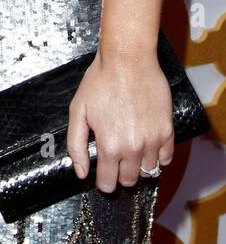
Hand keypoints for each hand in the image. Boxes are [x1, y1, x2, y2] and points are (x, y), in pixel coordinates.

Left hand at [67, 49, 174, 192]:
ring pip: (148, 172)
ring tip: (131, 149)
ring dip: (138, 166)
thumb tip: (80, 172)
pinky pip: (166, 158)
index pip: (108, 183)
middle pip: (129, 180)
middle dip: (120, 174)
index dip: (104, 182)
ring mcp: (153, 141)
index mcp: (109, 146)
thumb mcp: (78, 111)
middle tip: (116, 159)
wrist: (128, 60)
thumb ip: (76, 145)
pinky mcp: (167, 131)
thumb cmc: (100, 81)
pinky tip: (148, 145)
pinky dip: (157, 157)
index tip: (103, 177)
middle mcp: (133, 148)